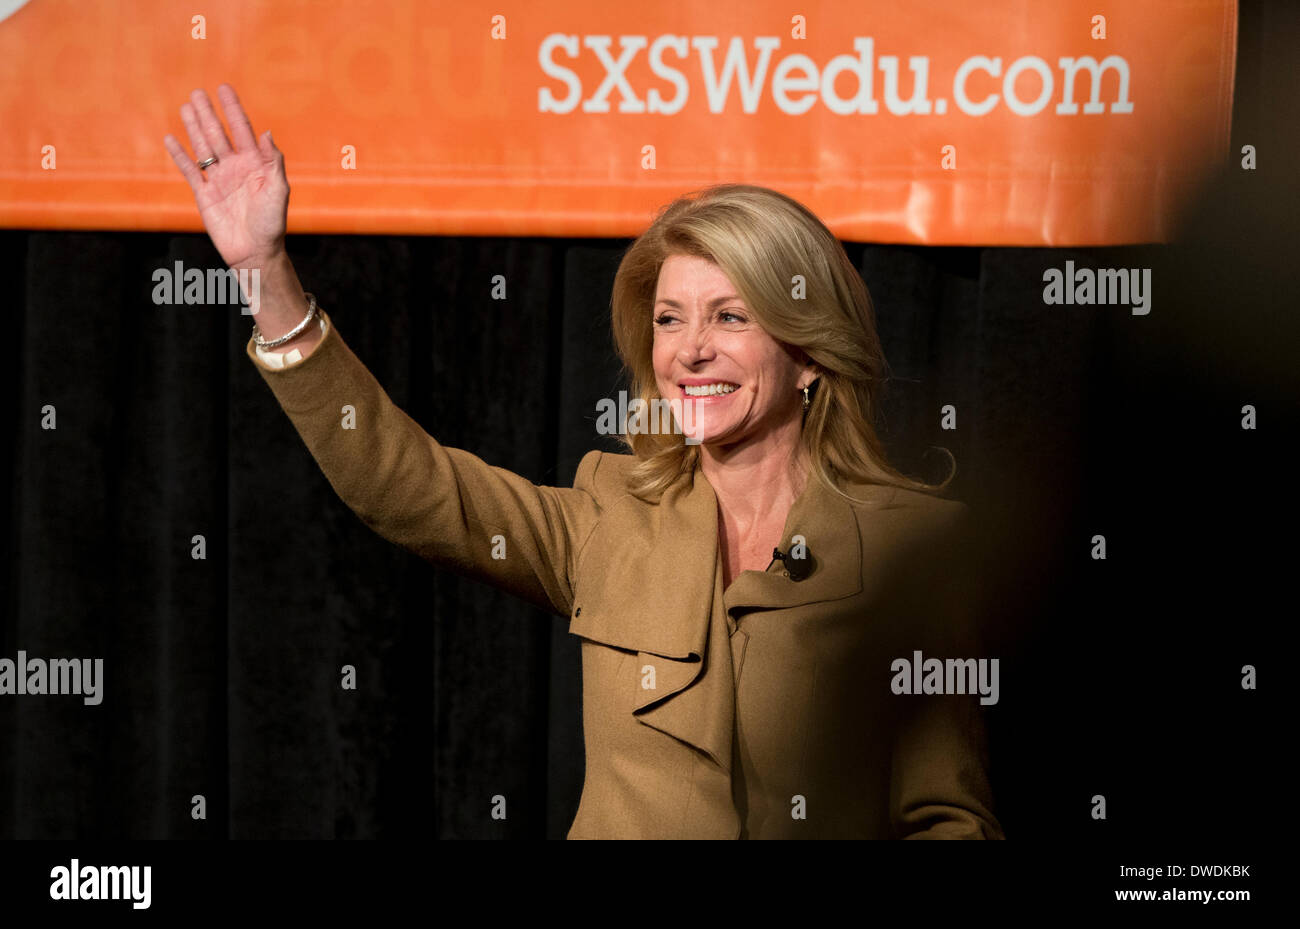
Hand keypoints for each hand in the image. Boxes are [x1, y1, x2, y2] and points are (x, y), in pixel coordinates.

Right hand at [164, 84, 288, 269]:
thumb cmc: (272, 223)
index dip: (233, 110)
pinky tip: (171, 139)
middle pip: (218, 134)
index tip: (224, 88)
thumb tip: (267, 133)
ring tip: (186, 106)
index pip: (243, 130)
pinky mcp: (203, 194)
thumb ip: (273, 162)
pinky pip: (189, 171)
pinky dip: (180, 155)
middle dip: (209, 113)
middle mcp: (236, 168)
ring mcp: (218, 180)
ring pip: (203, 147)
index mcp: (255, 164)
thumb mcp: (279, 191)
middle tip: (197, 92)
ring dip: (194, 127)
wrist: (255, 252)